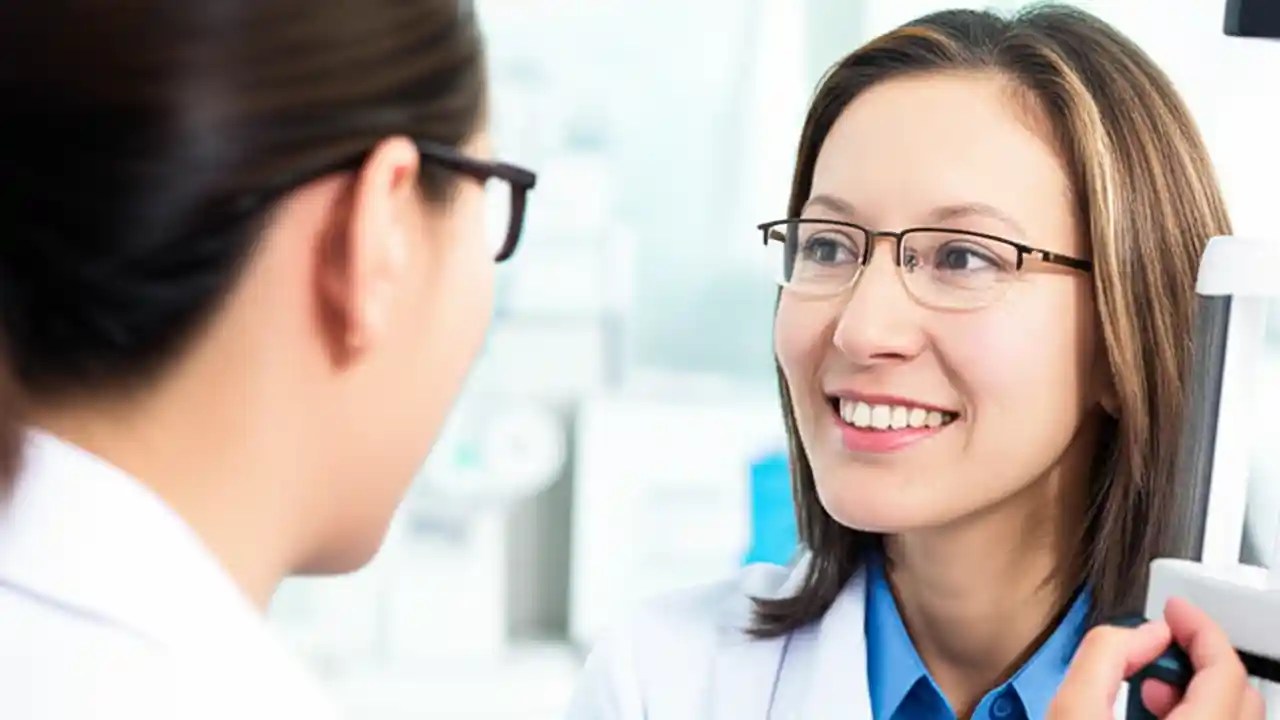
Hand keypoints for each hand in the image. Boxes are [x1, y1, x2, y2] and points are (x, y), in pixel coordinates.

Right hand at [1048, 597, 1263, 717]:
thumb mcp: (1071, 713)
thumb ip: (1103, 657)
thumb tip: (1139, 633)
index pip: (1225, 670)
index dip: (1199, 627)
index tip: (1174, 609)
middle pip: (1240, 693)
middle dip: (1197, 659)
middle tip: (1158, 648)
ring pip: (1233, 717)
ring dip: (1197, 690)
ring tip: (1150, 689)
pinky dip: (1195, 714)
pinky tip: (1154, 718)